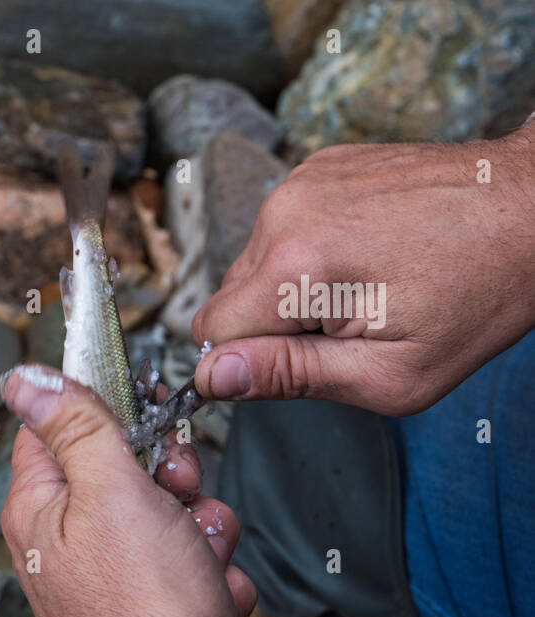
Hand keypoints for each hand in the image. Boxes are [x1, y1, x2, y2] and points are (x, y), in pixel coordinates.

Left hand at [0, 365, 256, 616]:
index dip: (109, 411)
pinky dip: (210, 578)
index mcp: (38, 506)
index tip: (148, 412)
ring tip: (198, 566)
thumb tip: (21, 376)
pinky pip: (191, 564)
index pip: (59, 423)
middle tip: (178, 498)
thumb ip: (75, 426)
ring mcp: (107, 577)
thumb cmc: (144, 616)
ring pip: (171, 514)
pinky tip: (209, 602)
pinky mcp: (148, 607)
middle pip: (125, 466)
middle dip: (173, 479)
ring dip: (202, 532)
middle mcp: (64, 541)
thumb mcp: (110, 494)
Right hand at [192, 128, 534, 415]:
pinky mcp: (318, 167)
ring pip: (254, 265)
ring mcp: (300, 182)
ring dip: (293, 287)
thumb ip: (291, 376)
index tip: (305, 362)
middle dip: (275, 324)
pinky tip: (367, 252)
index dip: (252, 362)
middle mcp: (284, 213)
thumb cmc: (477, 297)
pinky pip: (281, 229)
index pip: (211, 334)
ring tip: (365, 284)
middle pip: (229, 297)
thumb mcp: (390, 372)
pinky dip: (311, 249)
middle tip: (350, 325)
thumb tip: (213, 377)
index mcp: (295, 267)